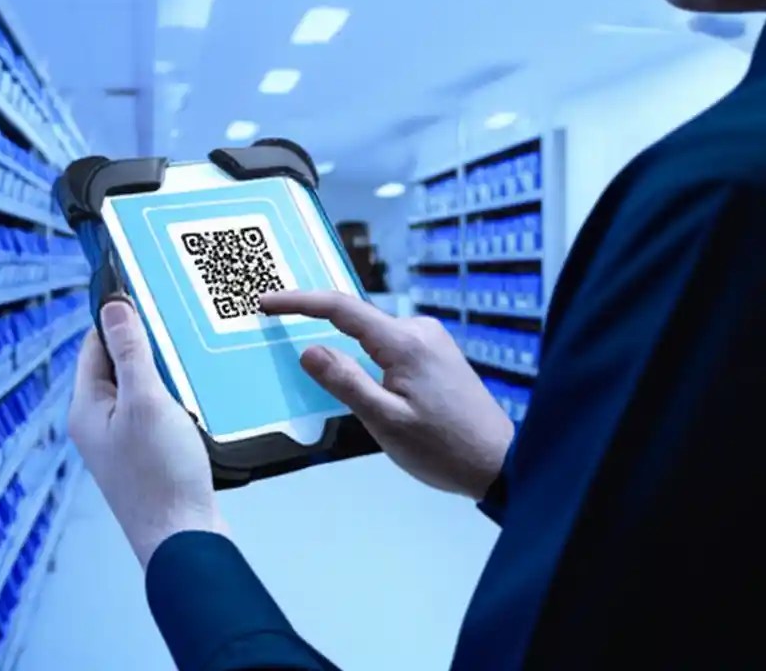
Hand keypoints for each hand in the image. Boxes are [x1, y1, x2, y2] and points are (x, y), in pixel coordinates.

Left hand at [68, 299, 227, 566]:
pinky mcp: (147, 459)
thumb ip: (130, 352)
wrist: (183, 540)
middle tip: (177, 322)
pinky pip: (157, 415)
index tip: (143, 291)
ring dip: (164, 374)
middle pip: (118, 367)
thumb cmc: (161, 475)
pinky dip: (176, 401)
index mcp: (87, 407)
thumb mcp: (146, 401)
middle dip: (145, 345)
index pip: (94, 346)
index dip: (116, 317)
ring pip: (141, 391)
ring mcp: (122, 444)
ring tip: (193, 357)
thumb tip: (113, 307)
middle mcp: (98, 425)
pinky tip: (200, 397)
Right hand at [259, 291, 513, 499]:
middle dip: (318, 324)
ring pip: (372, 335)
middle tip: (280, 333)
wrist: (499, 463)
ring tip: (316, 366)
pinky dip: (365, 355)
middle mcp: (419, 330)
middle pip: (356, 319)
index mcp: (405, 343)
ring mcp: (431, 340)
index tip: (266, 303)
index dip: (299, 302)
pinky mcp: (437, 354)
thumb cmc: (442, 449)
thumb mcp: (385, 421)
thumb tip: (308, 350)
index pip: (341, 309)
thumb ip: (345, 382)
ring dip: (344, 345)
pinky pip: (388, 346)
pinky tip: (357, 377)